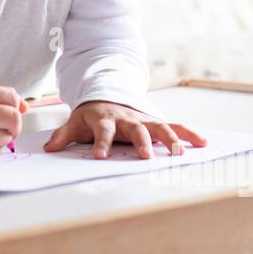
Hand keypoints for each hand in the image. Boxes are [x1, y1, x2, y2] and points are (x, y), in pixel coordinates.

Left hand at [44, 100, 206, 158]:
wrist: (105, 95)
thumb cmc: (90, 116)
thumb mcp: (74, 123)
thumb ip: (63, 137)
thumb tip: (49, 149)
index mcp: (104, 119)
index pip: (102, 131)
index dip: (101, 144)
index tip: (100, 157)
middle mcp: (126, 118)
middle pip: (136, 129)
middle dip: (141, 143)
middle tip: (145, 157)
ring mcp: (143, 119)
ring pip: (160, 127)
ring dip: (170, 139)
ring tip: (179, 153)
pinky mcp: (155, 122)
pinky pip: (175, 126)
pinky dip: (189, 133)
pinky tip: (203, 143)